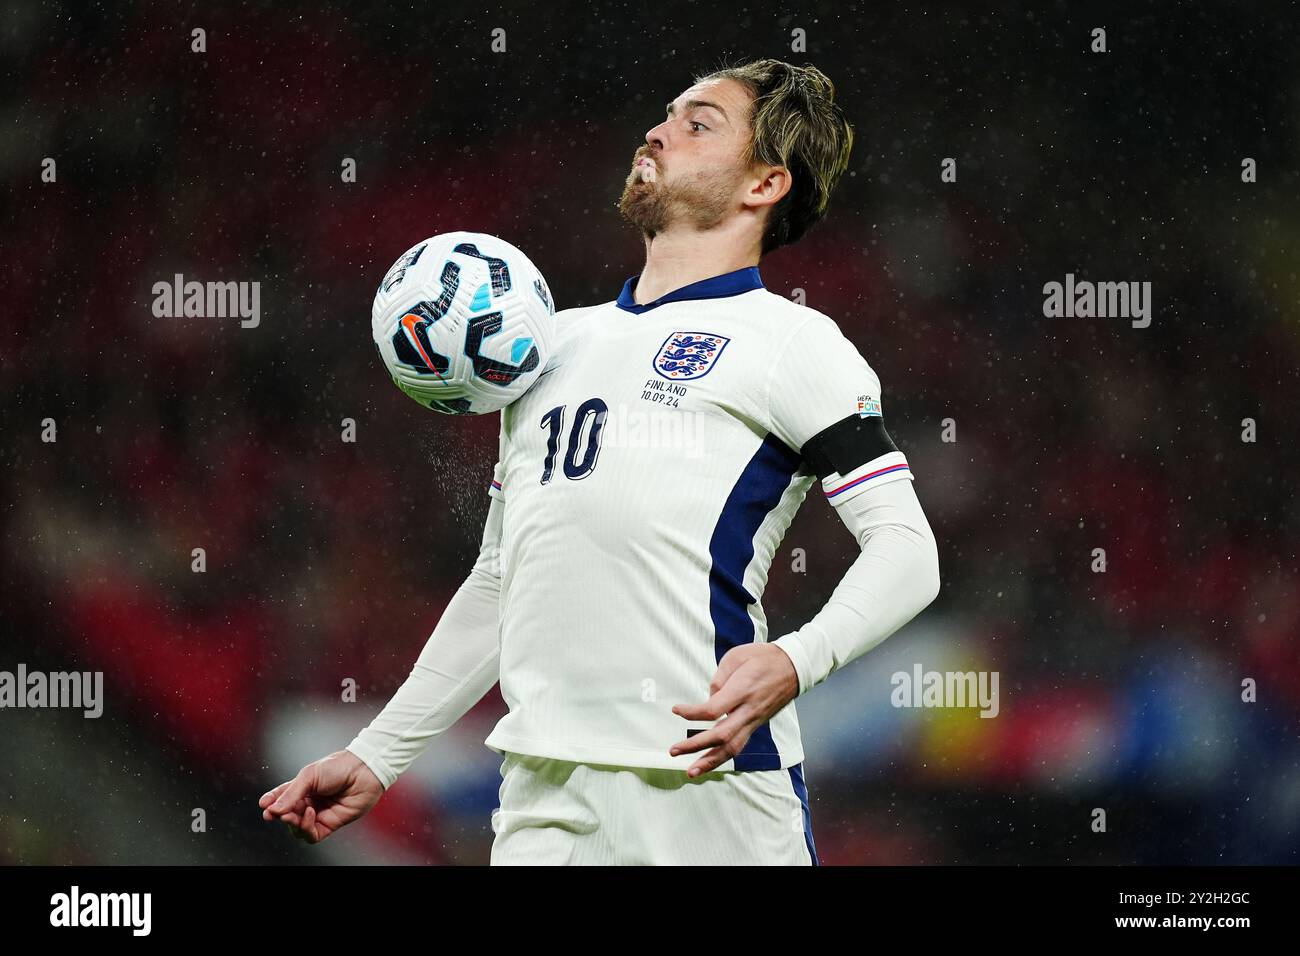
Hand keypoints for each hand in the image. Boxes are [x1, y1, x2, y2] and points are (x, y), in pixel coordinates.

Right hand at [259, 750, 383, 843]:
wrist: (364, 771)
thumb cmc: (338, 767)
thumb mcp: (309, 776)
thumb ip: (291, 794)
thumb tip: (273, 811)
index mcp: (302, 788)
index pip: (281, 798)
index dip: (271, 803)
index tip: (264, 805)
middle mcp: (309, 802)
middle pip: (286, 816)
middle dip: (280, 815)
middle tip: (275, 813)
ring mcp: (319, 814)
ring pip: (297, 829)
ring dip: (292, 823)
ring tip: (292, 814)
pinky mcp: (330, 824)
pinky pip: (312, 835)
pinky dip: (306, 828)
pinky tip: (310, 813)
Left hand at [669, 643, 799, 776]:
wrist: (793, 666)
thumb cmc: (763, 658)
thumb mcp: (736, 656)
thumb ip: (718, 679)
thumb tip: (709, 697)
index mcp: (742, 690)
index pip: (712, 710)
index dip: (691, 713)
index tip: (676, 710)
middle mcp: (748, 710)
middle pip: (721, 736)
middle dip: (695, 745)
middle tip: (673, 751)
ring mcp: (754, 720)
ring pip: (732, 748)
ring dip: (710, 762)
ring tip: (690, 772)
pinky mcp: (756, 725)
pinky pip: (738, 745)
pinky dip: (722, 757)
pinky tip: (708, 763)